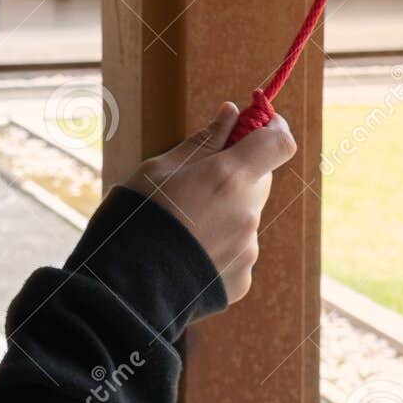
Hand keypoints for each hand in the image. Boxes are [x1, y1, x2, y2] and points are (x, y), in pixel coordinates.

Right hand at [123, 102, 296, 303]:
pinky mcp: (242, 279)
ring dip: (224, 213)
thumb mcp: (160, 169)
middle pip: (258, 182)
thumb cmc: (136, 218)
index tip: (258, 125)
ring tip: (182, 228)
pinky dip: (218, 247)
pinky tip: (186, 254)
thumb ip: (204, 141)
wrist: (123, 289)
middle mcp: (247, 214)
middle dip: (237, 175)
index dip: (274, 129)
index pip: (279, 143)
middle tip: (198, 182)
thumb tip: (232, 113)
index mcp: (229, 178)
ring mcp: (247, 250)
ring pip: (245, 218)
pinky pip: (237, 252)